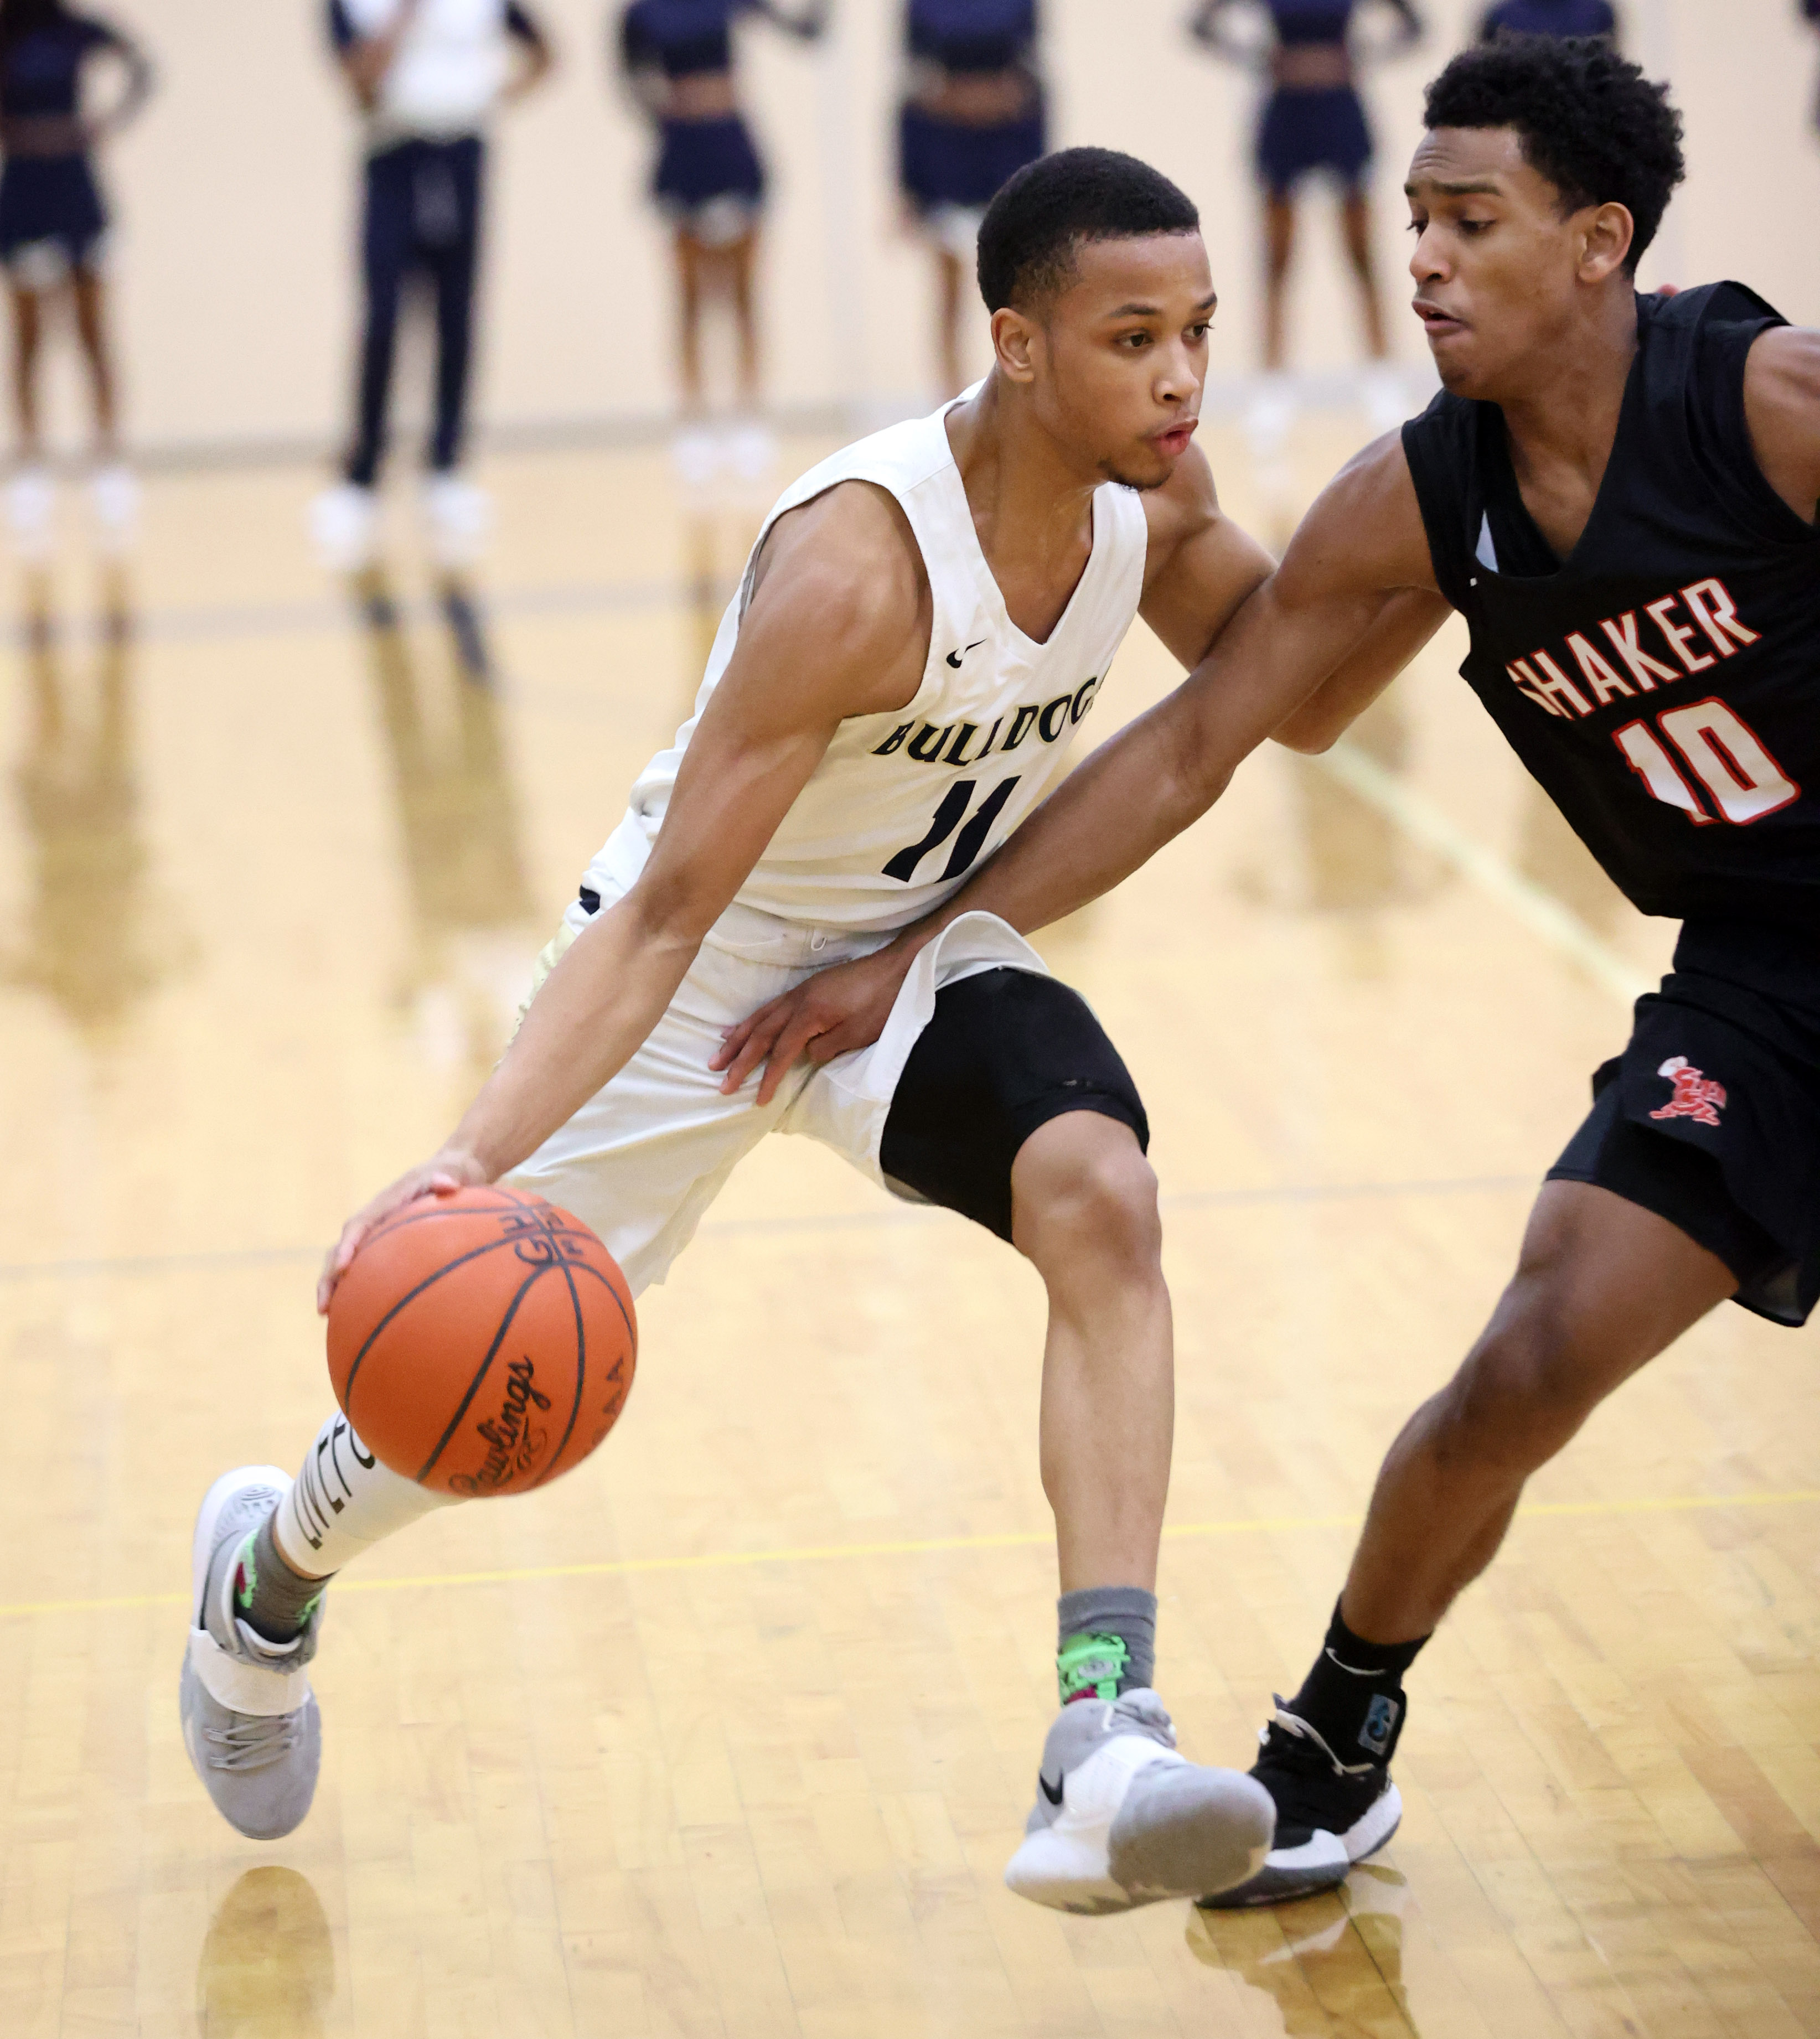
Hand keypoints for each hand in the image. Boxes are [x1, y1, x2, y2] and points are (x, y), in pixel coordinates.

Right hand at [316, 1148, 491, 1314]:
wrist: (450, 1174)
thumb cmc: (451, 1175)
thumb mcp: (452, 1173)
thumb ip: (445, 1179)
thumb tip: (447, 1184)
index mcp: (384, 1204)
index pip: (359, 1225)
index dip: (348, 1245)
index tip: (342, 1266)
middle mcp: (372, 1222)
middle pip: (340, 1249)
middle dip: (328, 1277)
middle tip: (323, 1306)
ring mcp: (375, 1236)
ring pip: (345, 1263)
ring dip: (334, 1287)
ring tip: (326, 1315)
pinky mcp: (384, 1248)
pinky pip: (366, 1270)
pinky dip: (358, 1290)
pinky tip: (357, 1319)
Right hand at [712, 942, 913, 1105]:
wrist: (893, 967)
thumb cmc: (880, 1003)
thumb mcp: (857, 1034)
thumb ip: (825, 1048)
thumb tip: (804, 1055)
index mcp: (809, 1015)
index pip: (782, 1052)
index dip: (769, 1077)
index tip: (758, 1100)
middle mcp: (796, 1001)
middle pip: (761, 1035)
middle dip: (740, 1061)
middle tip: (721, 1083)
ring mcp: (798, 993)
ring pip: (759, 1018)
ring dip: (737, 1039)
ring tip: (718, 1056)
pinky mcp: (804, 989)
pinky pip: (768, 1007)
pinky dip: (751, 1020)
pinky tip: (741, 1027)